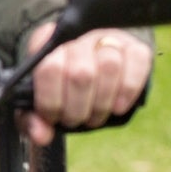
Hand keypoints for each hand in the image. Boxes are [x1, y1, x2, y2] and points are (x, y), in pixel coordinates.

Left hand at [20, 20, 151, 145]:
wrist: (92, 68)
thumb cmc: (61, 89)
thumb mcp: (41, 102)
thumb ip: (33, 118)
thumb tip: (40, 135)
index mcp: (47, 43)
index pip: (48, 69)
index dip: (51, 100)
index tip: (52, 116)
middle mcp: (78, 35)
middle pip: (81, 72)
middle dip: (77, 107)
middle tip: (74, 120)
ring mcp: (107, 38)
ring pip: (109, 66)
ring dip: (102, 102)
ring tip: (93, 116)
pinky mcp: (134, 47)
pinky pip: (137, 64)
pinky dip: (127, 90)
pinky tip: (118, 107)